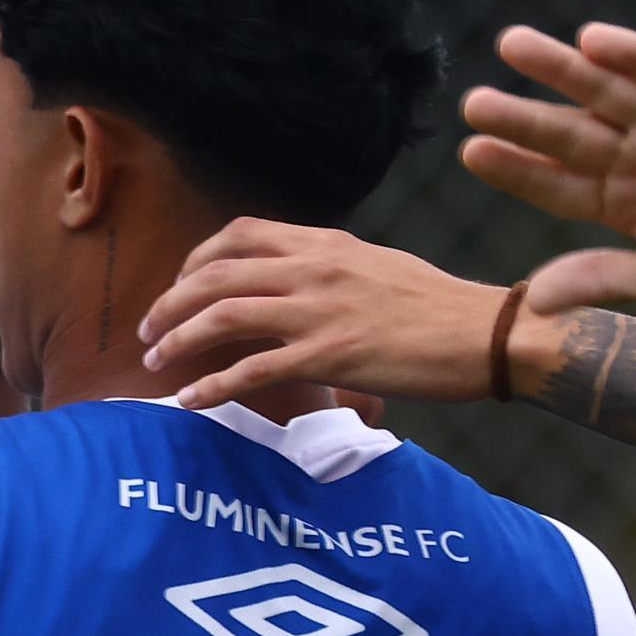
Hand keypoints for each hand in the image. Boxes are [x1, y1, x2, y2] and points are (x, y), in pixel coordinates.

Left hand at [141, 221, 509, 409]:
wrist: (487, 333)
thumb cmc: (440, 308)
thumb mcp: (379, 267)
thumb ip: (332, 270)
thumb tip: (297, 285)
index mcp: (326, 244)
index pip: (240, 234)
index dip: (196, 259)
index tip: (181, 285)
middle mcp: (315, 269)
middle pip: (216, 273)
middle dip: (170, 301)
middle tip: (147, 330)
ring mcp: (319, 312)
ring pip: (223, 315)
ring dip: (178, 339)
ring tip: (155, 362)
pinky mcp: (329, 357)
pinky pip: (252, 370)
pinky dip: (211, 386)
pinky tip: (189, 401)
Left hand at [460, 23, 635, 312]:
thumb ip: (606, 279)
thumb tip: (535, 302)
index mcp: (622, 203)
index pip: (556, 182)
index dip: (515, 167)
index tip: (472, 151)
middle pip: (568, 132)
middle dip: (523, 116)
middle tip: (474, 102)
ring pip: (605, 90)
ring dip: (562, 69)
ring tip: (514, 46)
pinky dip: (632, 54)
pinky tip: (592, 40)